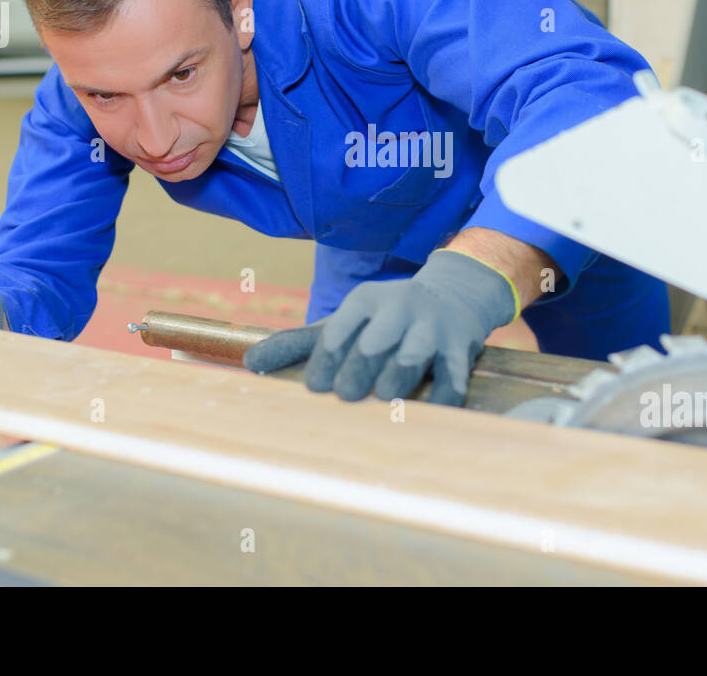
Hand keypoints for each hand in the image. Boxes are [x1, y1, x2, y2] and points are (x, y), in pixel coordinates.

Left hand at [243, 249, 517, 405]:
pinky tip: (429, 412)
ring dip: (397, 376)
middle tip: (346, 395)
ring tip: (385, 398)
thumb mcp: (343, 322)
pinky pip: (452, 374)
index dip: (325, 360)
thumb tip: (247, 363)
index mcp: (364, 302)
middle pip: (374, 341)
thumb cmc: (384, 320)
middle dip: (359, 368)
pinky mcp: (459, 348)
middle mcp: (398, 310)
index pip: (339, 330)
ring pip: (413, 353)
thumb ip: (297, 344)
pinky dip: (442, 394)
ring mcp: (431, 328)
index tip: (315, 388)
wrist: (454, 294)